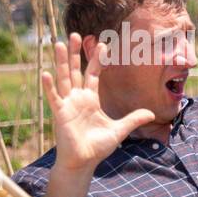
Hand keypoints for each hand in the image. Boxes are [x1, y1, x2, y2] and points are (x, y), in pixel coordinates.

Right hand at [42, 33, 154, 171]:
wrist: (83, 162)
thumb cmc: (97, 147)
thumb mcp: (119, 130)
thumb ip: (133, 119)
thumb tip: (152, 113)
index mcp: (90, 100)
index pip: (93, 75)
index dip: (97, 60)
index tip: (102, 44)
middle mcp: (77, 99)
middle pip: (75, 71)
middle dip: (75, 53)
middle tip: (74, 34)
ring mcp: (67, 104)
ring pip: (63, 78)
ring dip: (61, 61)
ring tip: (58, 43)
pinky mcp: (60, 114)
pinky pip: (54, 98)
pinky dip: (49, 86)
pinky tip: (45, 73)